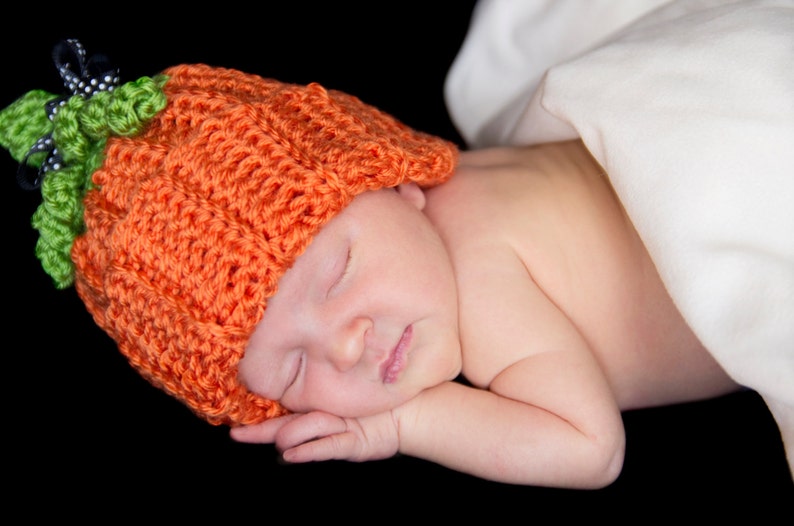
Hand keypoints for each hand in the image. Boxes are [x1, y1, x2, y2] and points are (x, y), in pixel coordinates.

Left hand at [229, 410, 399, 462]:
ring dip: (288, 438)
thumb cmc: (375, 415)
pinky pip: (327, 446)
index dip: (260, 424)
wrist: (408, 416)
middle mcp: (325, 416)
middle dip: (259, 432)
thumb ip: (317, 427)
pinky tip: (291, 455)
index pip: (283, 418)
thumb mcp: (343, 420)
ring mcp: (339, 427)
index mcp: (319, 412)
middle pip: (286, 423)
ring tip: (279, 444)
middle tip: (237, 436)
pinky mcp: (353, 441)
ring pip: (306, 428)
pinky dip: (308, 450)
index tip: (235, 430)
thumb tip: (284, 445)